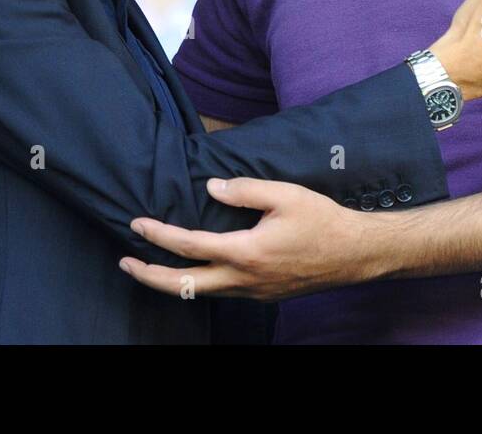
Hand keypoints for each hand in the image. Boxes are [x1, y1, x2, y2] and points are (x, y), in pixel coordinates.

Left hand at [120, 177, 380, 300]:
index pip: (190, 246)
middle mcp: (244, 279)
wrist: (355, 254)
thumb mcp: (286, 194)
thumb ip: (245, 190)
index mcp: (246, 252)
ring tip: (149, 268)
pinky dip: (197, 284)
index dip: (159, 235)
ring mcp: (253, 292)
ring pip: (200, 294)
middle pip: (184, 284)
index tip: (138, 224)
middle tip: (126, 263)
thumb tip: (211, 187)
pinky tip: (193, 271)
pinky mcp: (263, 294)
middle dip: (149, 275)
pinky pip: (220, 293)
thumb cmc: (323, 221)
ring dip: (171, 282)